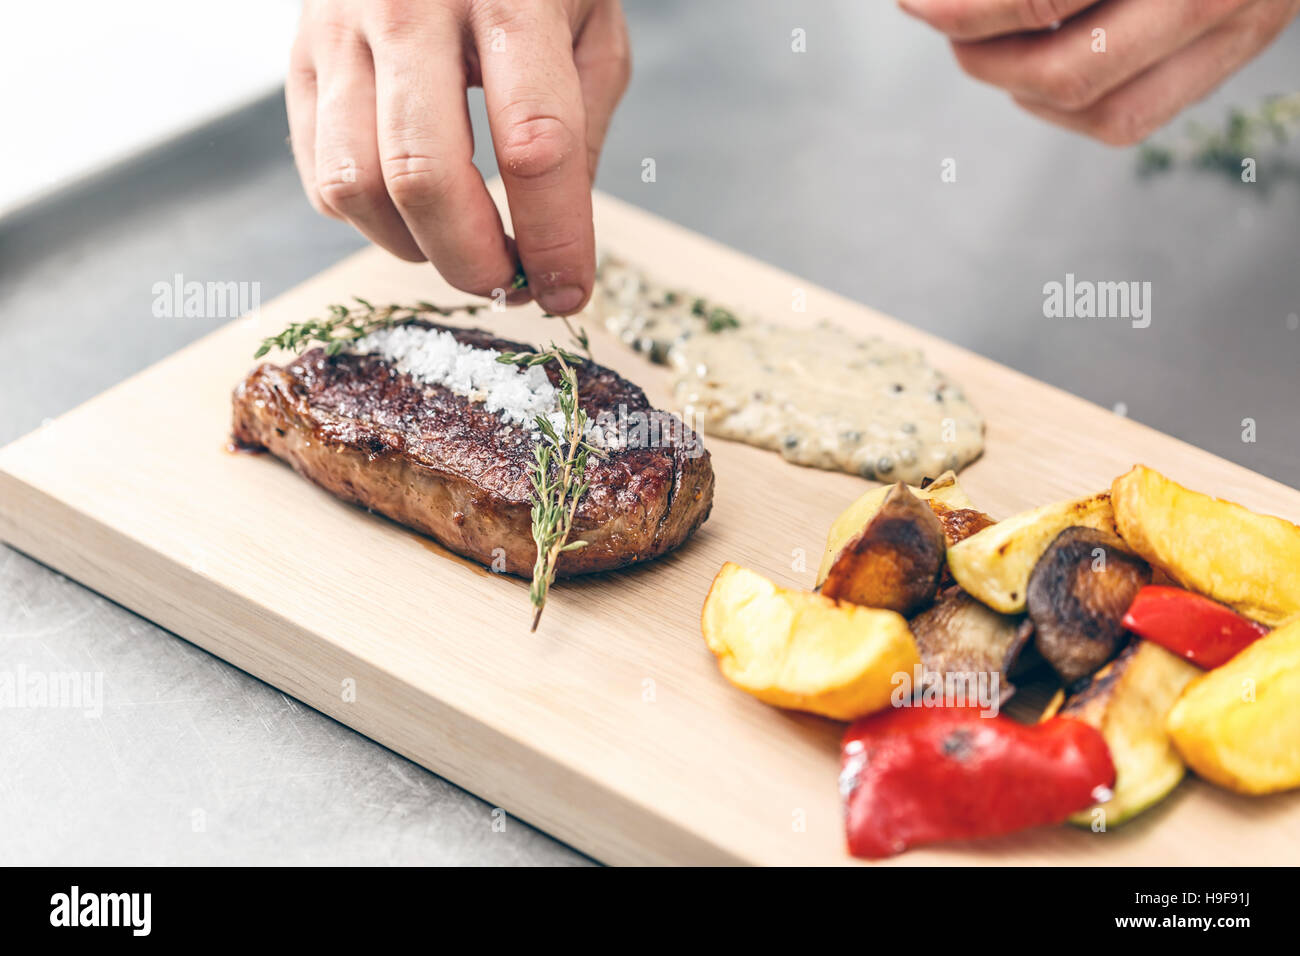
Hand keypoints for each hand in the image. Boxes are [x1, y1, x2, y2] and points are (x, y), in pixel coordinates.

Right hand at [287, 0, 630, 314]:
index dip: (554, 239)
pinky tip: (416, 210)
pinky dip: (372, 220)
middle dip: (473, 260)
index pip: (534, 145)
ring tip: (462, 247)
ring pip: (354, 185)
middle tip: (510, 285)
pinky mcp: (299, 57)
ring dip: (415, 248)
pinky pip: (322, 176)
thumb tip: (554, 244)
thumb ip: (582, 129)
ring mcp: (339, 28)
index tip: (568, 292)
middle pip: (424, 177)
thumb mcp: (591, 25)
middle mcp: (409, 4)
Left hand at [899, 0, 1299, 144]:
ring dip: (1021, 90)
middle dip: (985, 57)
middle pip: (1071, 70)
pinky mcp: (1235, 53)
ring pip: (1102, 112)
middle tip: (944, 23)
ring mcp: (1238, 29)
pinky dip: (1063, 104)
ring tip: (986, 45)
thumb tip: (942, 2)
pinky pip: (1131, 119)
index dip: (967, 9)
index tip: (917, 4)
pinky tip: (1033, 67)